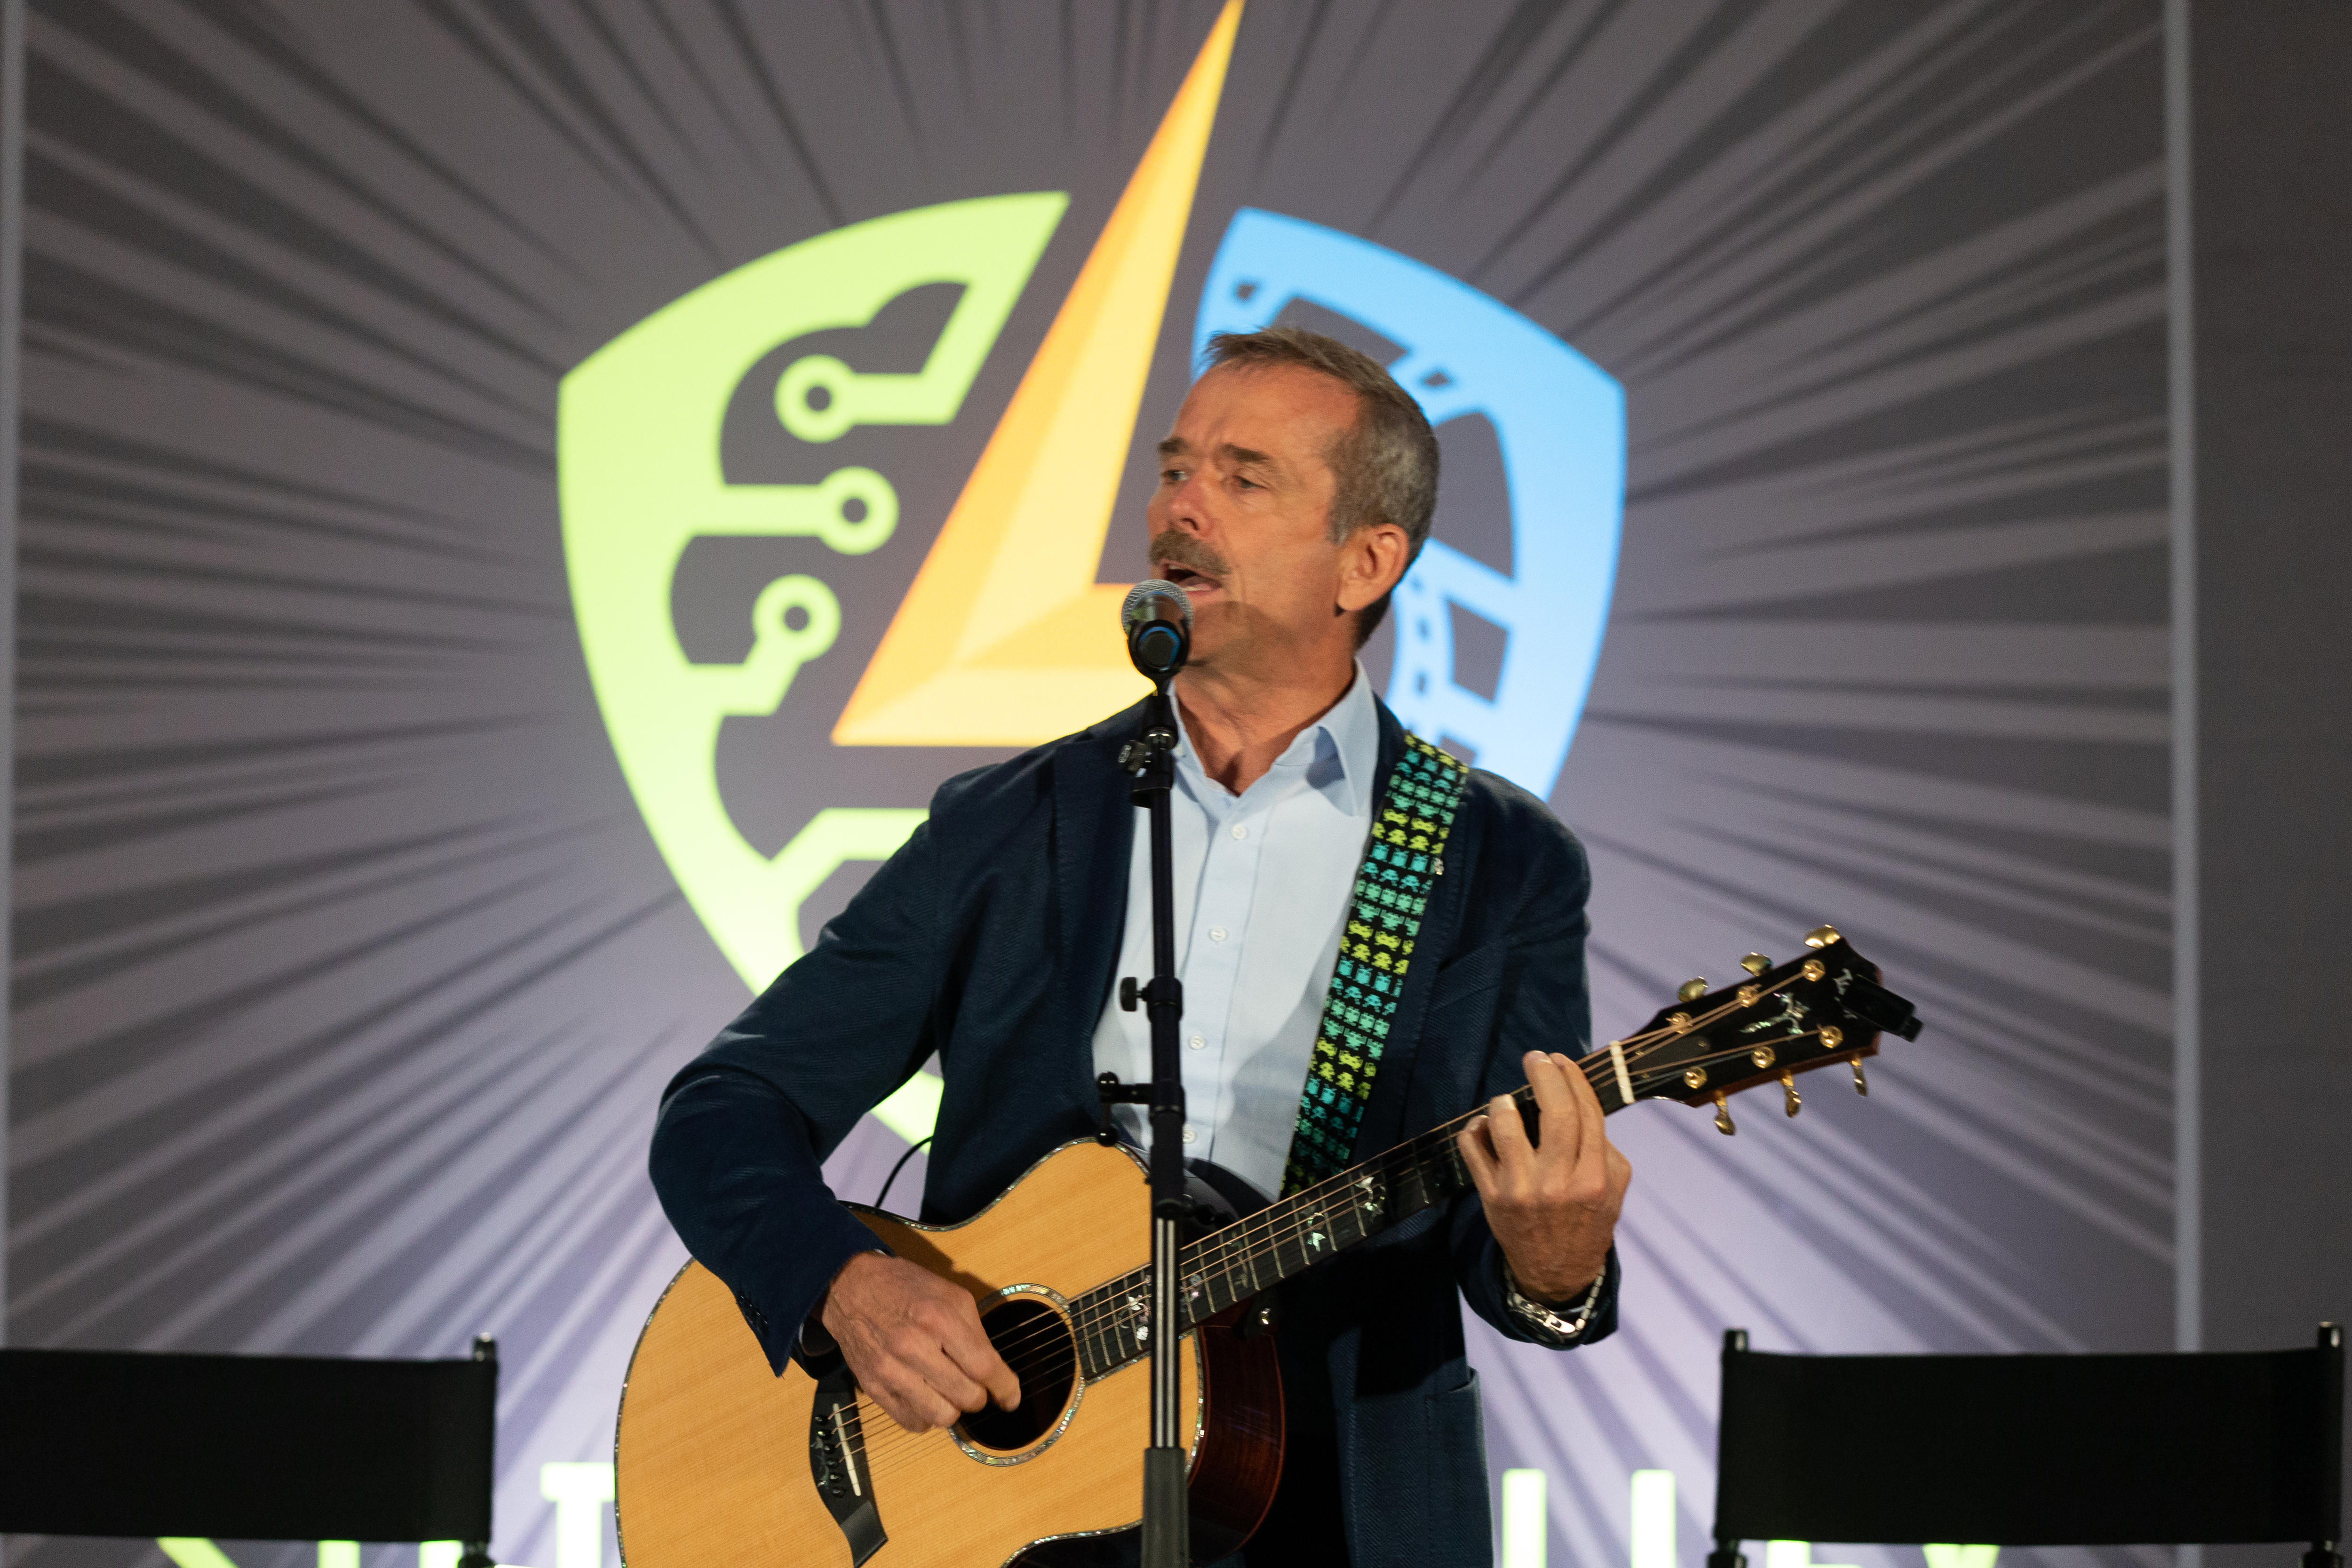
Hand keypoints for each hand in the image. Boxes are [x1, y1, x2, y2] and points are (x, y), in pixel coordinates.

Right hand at [818, 1251, 1020, 1432]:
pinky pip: (912, 1422)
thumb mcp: (951, 1295)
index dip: (1005, 1388)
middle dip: (980, 1396)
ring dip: (954, 1409)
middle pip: (966, 1397)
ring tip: (950, 1393)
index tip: (1011, 1398)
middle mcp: (914, 1347)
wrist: (851, 1287)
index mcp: (939, 1318)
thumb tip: (995, 1372)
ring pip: (941, 1417)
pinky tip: (927, 1398)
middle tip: (976, 1386)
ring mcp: (890, 1371)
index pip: (984, 1367)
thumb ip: (976, 1333)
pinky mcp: (873, 1387)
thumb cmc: (907, 1288)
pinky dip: (926, 1416)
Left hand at [1457, 1050, 1632, 1301]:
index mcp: (1595, 1178)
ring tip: (1506, 1099)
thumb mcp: (1613, 1190)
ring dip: (1503, 1103)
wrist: (1556, 1274)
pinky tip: (1483, 1125)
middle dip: (1543, 1075)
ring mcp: (1522, 1190)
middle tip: (1535, 1058)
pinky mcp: (1492, 1198)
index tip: (1561, 1060)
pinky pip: (1473, 1150)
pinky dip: (1474, 1130)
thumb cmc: (1586, 1222)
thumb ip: (1605, 1149)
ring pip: (1506, 1127)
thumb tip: (1580, 1102)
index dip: (1573, 1078)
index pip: (1586, 1113)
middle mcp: (1560, 1183)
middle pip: (1555, 1112)